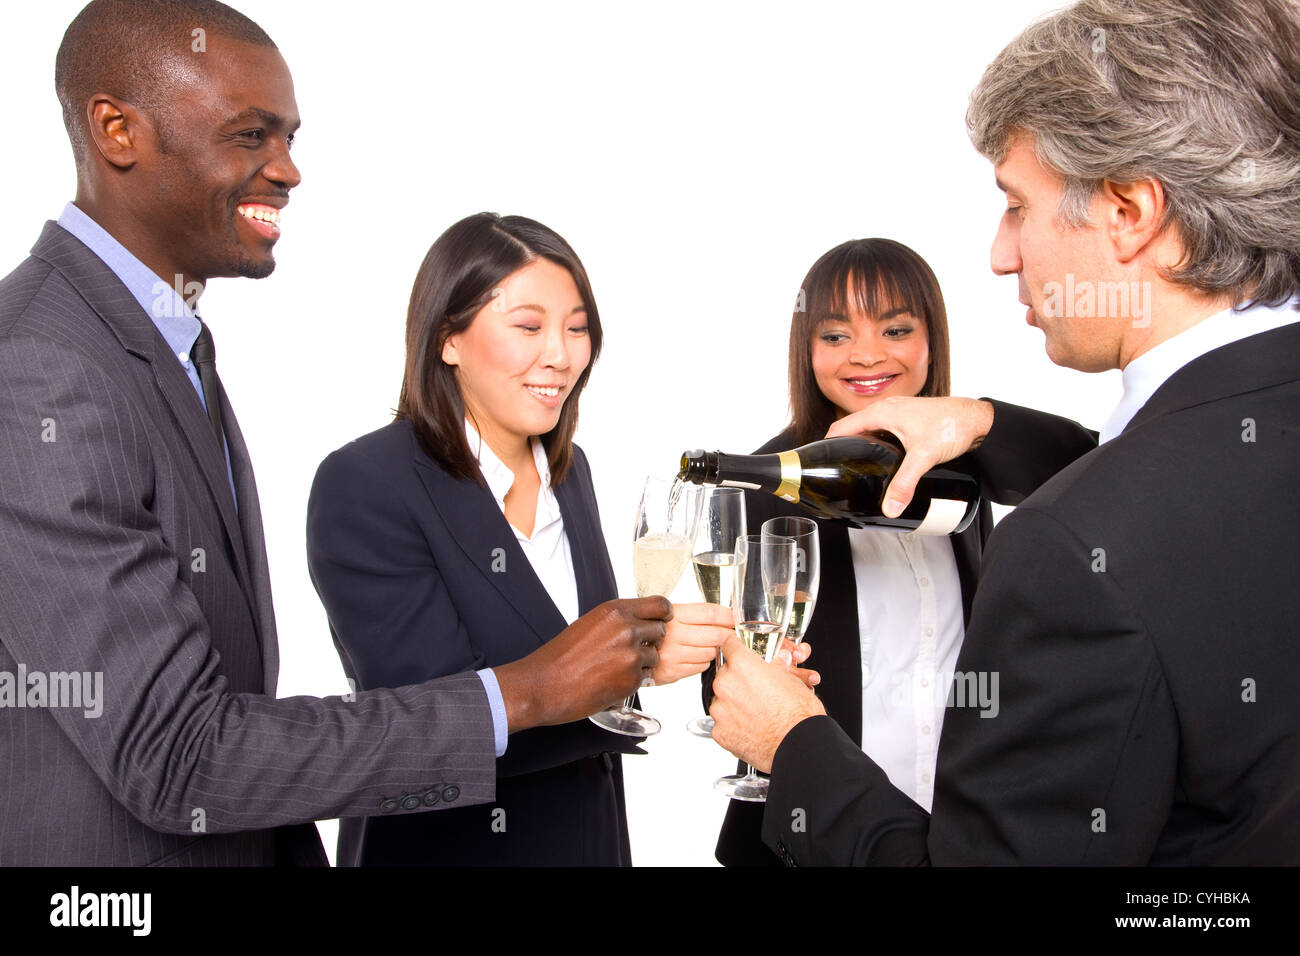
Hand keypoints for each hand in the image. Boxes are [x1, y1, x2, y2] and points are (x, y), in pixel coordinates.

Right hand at [495, 597, 670, 730]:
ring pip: (655, 656)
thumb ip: (618, 620)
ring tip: (616, 668)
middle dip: (651, 641)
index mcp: (615, 611)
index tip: (662, 620)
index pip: (659, 605)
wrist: (544, 684)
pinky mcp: (632, 680)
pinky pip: (646, 677)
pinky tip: (612, 680)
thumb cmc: (561, 658)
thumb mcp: (591, 624)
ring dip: (643, 663)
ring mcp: (631, 655)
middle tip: (632, 649)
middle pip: (661, 630)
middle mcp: (626, 630)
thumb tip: (639, 622)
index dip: (663, 614)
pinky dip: (634, 680)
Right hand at [651, 602, 731, 684]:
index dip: (727, 616)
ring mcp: (673, 654)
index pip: (710, 613)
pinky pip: (700, 667)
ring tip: (704, 645)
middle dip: (727, 635)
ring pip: (710, 652)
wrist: (624, 651)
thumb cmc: (649, 631)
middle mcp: (673, 633)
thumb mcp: (665, 613)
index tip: (734, 618)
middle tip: (729, 634)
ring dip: (713, 649)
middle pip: (716, 634)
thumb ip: (692, 614)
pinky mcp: (672, 671)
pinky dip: (702, 662)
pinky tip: (693, 656)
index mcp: (672, 614)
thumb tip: (723, 616)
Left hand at [709, 632, 825, 772]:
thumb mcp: (791, 679)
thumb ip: (777, 666)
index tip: (737, 650)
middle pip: (725, 673)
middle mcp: (726, 684)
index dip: (736, 647)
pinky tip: (752, 726)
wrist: (799, 745)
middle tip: (757, 689)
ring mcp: (720, 709)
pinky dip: (733, 723)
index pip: (728, 644)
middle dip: (739, 679)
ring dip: (735, 702)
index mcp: (743, 665)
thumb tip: (778, 662)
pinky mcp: (719, 731)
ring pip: (722, 699)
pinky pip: (722, 722)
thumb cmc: (797, 715)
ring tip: (757, 711)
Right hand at [826, 396, 993, 516]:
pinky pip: (882, 432)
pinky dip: (876, 445)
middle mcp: (886, 410)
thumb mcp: (923, 457)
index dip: (827, 445)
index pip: (841, 427)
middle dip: (843, 449)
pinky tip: (882, 462)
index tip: (821, 462)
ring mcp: (897, 414)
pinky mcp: (907, 421)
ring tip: (857, 469)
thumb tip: (889, 507)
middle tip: (839, 471)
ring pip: (868, 431)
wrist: (977, 419)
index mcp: (881, 412)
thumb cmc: (952, 425)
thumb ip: (904, 484)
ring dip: (860, 447)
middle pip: (852, 430)